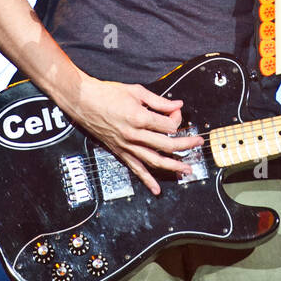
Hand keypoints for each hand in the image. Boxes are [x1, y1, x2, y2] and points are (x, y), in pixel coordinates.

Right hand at [71, 76, 203, 195]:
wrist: (83, 101)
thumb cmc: (106, 94)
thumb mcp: (136, 91)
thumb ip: (159, 101)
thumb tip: (177, 105)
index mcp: (139, 117)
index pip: (168, 125)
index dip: (177, 118)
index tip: (176, 111)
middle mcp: (134, 135)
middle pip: (167, 145)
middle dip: (185, 144)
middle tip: (197, 143)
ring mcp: (127, 145)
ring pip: (154, 161)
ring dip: (173, 166)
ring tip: (186, 169)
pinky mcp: (120, 152)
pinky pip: (136, 169)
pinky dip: (147, 180)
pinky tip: (156, 189)